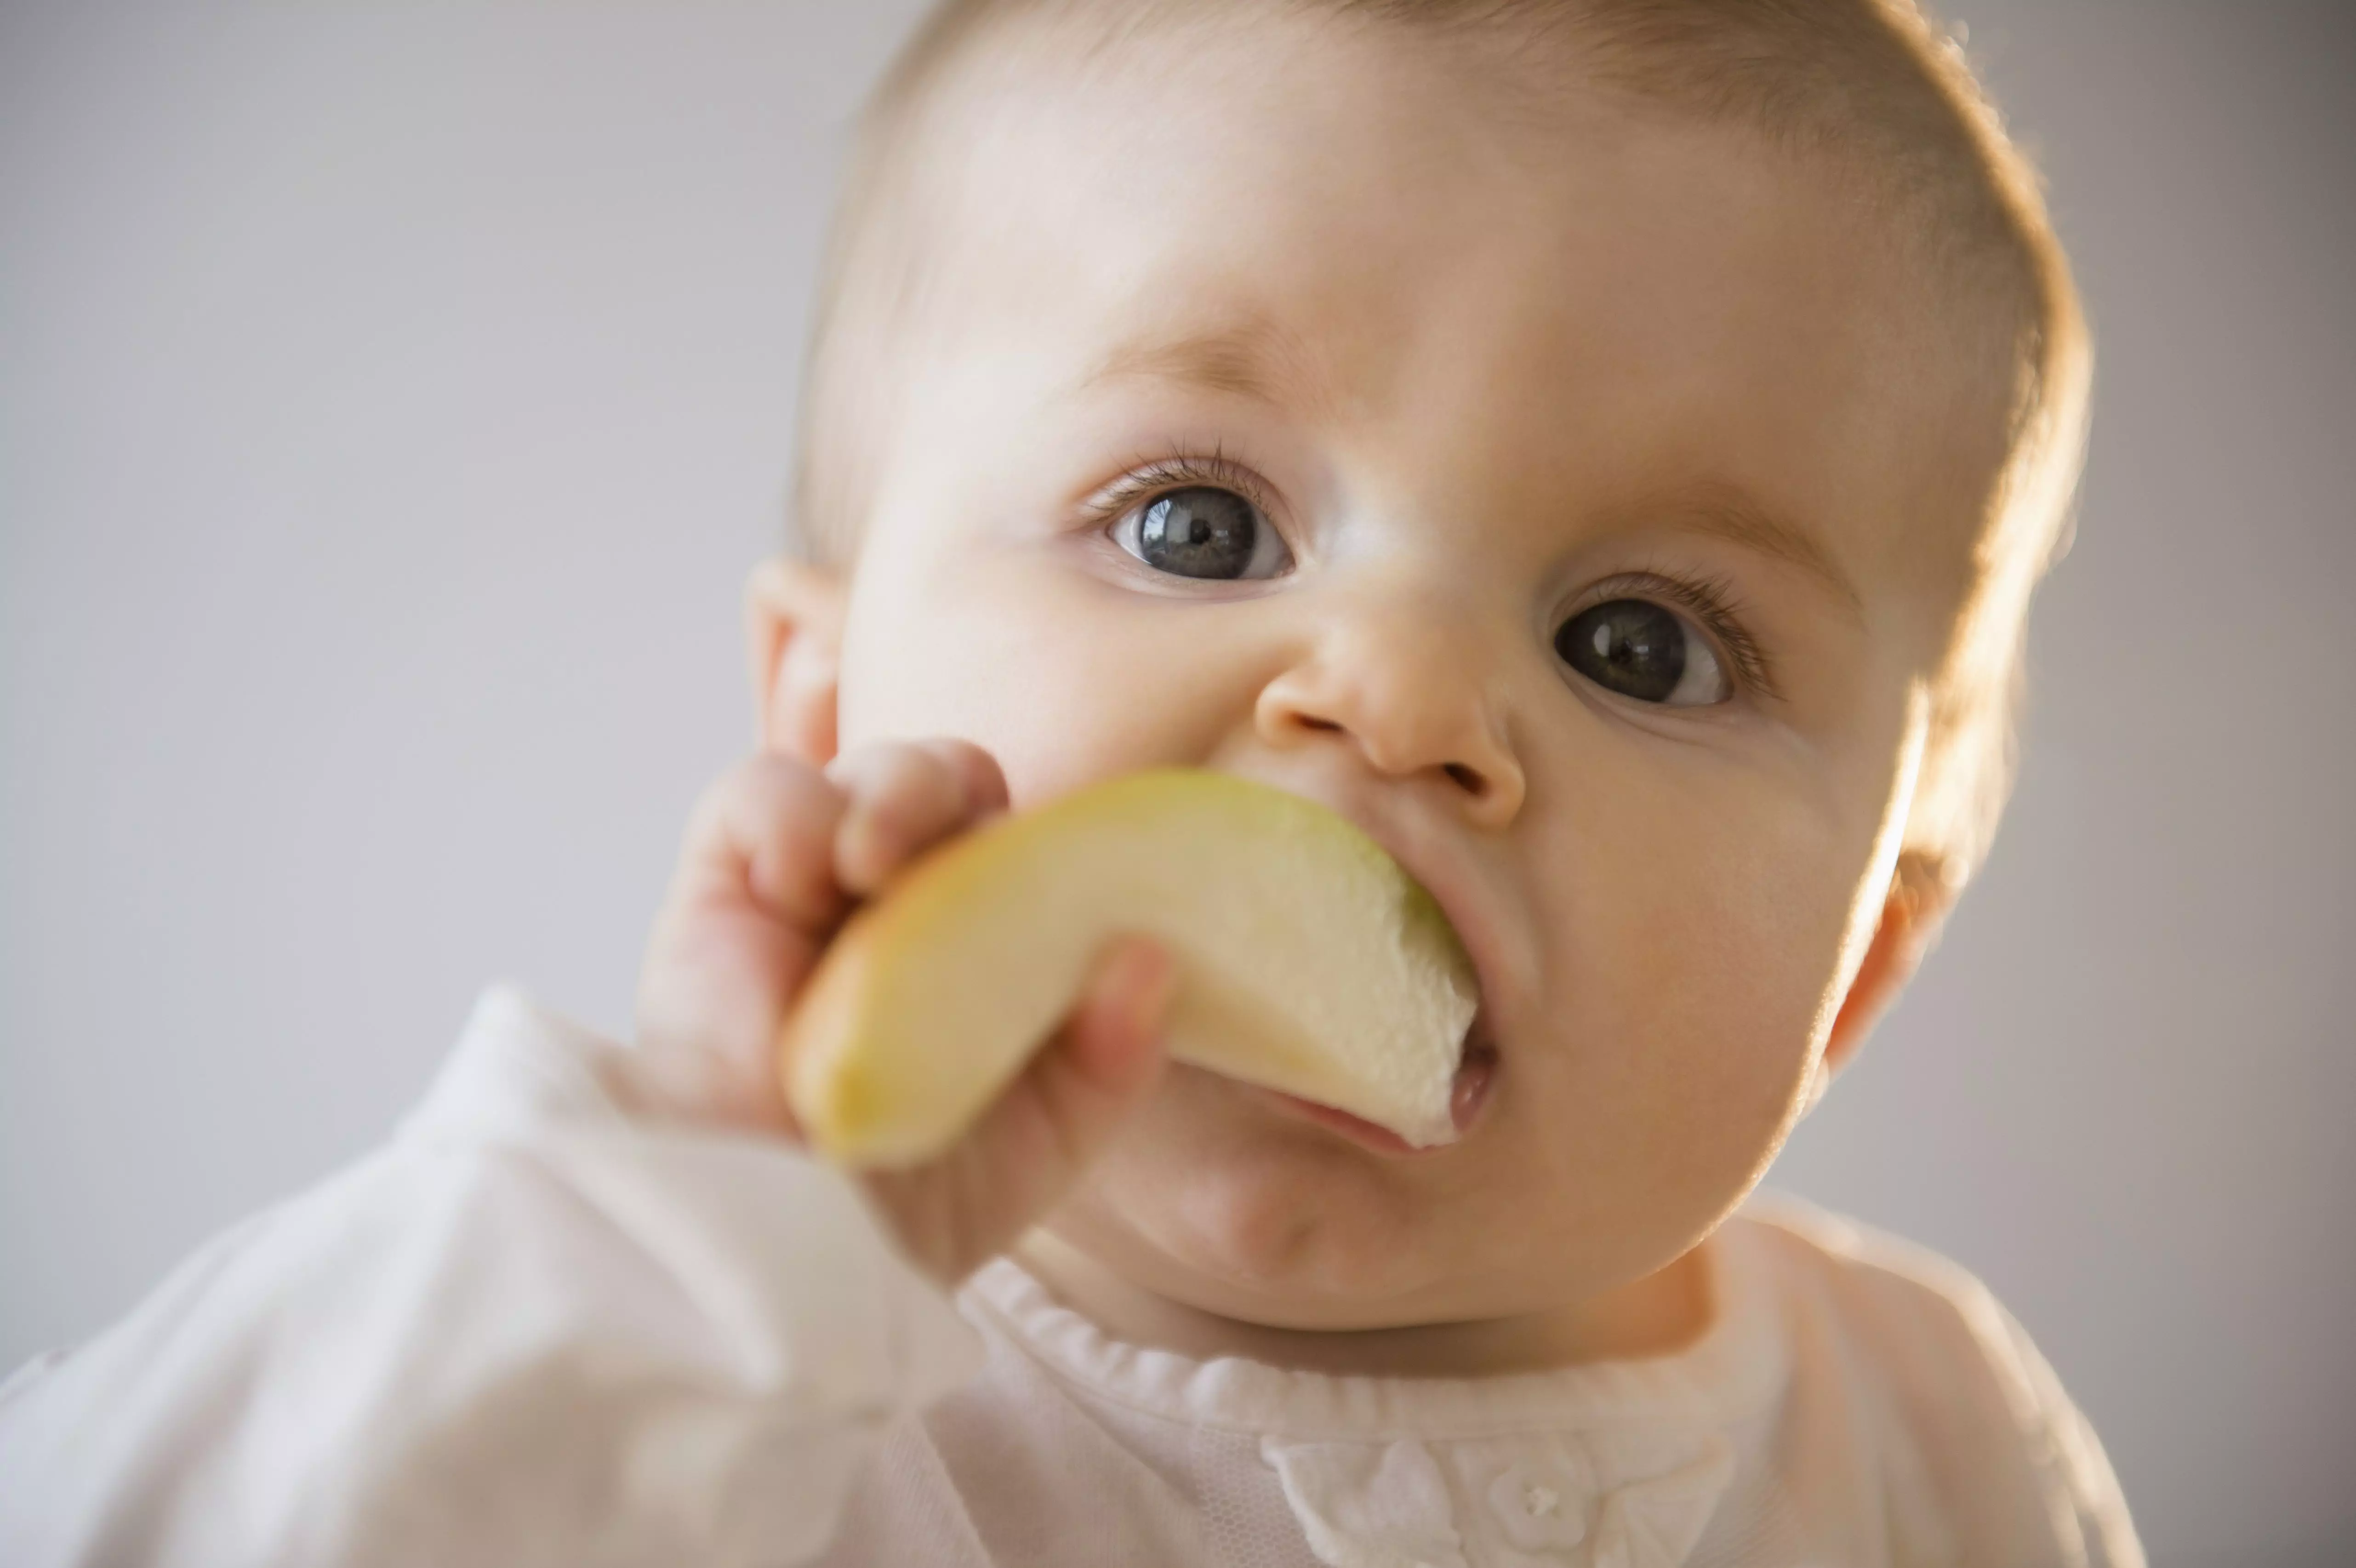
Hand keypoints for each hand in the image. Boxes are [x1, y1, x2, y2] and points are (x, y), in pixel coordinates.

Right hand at [633, 740, 1174, 1285]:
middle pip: (952, 785)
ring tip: (878, 865)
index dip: (1047, 841)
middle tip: (972, 855)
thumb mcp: (1050, 1135)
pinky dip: (796, 812)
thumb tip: (1152, 956)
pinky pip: (764, 788)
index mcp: (973, 945)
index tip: (1067, 879)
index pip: (1022, 841)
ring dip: (896, 789)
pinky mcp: (727, 882)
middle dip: (967, 795)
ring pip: (871, 771)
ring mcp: (810, 891)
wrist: (792, 1243)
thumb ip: (1115, 1052)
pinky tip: (808, 882)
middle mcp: (895, 907)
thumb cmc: (915, 1203)